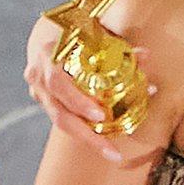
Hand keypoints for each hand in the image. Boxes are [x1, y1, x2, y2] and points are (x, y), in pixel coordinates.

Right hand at [23, 18, 169, 166]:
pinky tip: (105, 142)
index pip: (58, 82)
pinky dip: (85, 131)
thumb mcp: (93, 33)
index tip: (99, 114)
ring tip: (112, 153)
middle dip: (85, 134)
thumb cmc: (73, 31)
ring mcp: (39, 93)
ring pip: (61, 123)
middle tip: (110, 148)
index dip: (77, 101)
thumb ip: (119, 46)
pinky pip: (65, 121)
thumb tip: (145, 56)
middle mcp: (38, 77)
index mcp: (47, 55)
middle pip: (59, 113)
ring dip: (87, 139)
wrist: (46, 34)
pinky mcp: (45, 104)